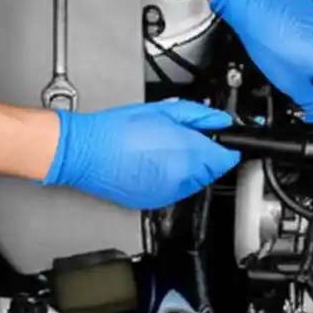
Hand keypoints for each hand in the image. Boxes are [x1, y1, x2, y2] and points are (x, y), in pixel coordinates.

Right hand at [43, 100, 240, 209]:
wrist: (85, 151)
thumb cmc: (116, 130)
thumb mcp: (163, 111)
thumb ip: (199, 116)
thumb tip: (220, 120)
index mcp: (190, 155)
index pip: (227, 158)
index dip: (226, 147)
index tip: (220, 141)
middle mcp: (183, 179)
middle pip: (211, 171)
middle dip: (204, 156)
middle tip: (183, 140)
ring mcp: (169, 193)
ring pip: (193, 182)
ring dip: (187, 169)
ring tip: (162, 150)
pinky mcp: (154, 201)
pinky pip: (174, 191)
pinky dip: (170, 180)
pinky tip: (152, 164)